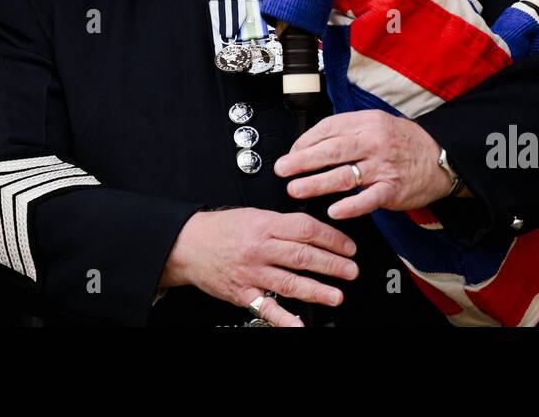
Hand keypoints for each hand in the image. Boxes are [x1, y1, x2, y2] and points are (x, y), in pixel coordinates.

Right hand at [158, 207, 358, 326]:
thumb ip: (281, 223)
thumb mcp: (253, 214)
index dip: (331, 238)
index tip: (348, 246)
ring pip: (289, 282)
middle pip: (302, 256)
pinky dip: (284, 319)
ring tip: (336, 295)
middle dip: (332, 265)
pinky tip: (299, 325)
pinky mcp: (242, 293)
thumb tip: (313, 230)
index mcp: (265, 225)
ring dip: (316, 290)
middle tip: (351, 270)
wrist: (187, 244)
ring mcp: (252, 273)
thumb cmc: (220, 228)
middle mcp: (260, 248)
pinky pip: (266, 308)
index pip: (306, 229)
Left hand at [274, 109, 454, 219]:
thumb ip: (349, 131)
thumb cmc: (404, 142)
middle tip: (282, 169)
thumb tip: (312, 143)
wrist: (442, 157)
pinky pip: (367, 199)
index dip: (305, 141)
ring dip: (316, 183)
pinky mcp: (392, 189)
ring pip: (344, 175)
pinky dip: (350, 206)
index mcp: (367, 122)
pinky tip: (334, 211)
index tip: (291, 152)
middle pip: (331, 150)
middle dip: (302, 161)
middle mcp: (374, 141)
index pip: (328, 128)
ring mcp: (384, 166)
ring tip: (295, 189)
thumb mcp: (378, 123)